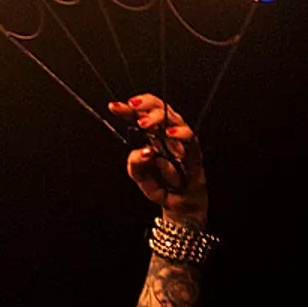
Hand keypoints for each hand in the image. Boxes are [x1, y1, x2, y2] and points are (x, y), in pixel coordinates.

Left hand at [109, 95, 206, 224]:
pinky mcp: (194, 151)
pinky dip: (181, 134)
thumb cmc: (160, 184)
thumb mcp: (139, 175)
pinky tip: (170, 134)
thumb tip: (145, 152)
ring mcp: (180, 140)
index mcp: (150, 134)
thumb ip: (136, 164)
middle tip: (131, 106)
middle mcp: (165, 133)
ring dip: (158, 117)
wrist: (179, 202)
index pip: (138, 115)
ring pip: (174, 118)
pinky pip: (190, 138)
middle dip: (145, 104)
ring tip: (143, 123)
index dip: (126, 109)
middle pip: (158, 108)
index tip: (113, 106)